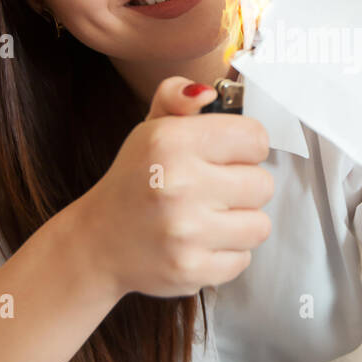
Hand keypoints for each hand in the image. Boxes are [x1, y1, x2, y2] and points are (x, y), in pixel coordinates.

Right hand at [75, 76, 274, 298]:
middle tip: (213, 190)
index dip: (246, 147)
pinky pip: (243, 259)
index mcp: (171, 141)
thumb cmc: (135, 181)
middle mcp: (178, 184)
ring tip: (209, 217)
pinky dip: (227, 253)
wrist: (98, 242)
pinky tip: (200, 242)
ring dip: (239, 222)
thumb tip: (205, 93)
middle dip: (242, 187)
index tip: (228, 155)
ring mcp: (185, 231)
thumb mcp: (151, 129)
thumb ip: (177, 97)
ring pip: (259, 224)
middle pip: (263, 184)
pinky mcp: (190, 268)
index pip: (255, 138)